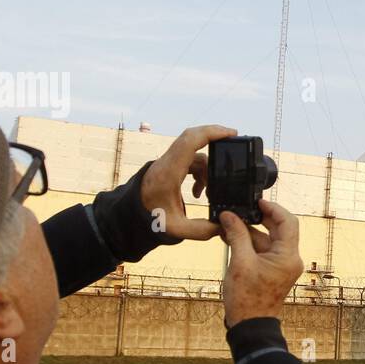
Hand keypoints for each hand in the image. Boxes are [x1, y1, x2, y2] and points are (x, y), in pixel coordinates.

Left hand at [140, 124, 237, 240]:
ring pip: (195, 154)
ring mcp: (167, 163)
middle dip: (215, 137)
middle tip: (235, 141)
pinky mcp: (169, 167)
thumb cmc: (149, 218)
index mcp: (169, 172)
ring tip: (211, 192)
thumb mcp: (175, 228)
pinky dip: (200, 173)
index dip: (212, 133)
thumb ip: (201, 230)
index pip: (190, 141)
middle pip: (193, 138)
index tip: (232, 133)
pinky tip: (199, 192)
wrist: (128, 215)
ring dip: (208, 169)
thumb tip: (223, 227)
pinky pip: (190, 161)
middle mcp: (167, 162)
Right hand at [220, 199, 303, 325]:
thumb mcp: (240, 262)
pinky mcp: (272, 271)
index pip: (288, 222)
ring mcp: (281, 265)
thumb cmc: (247, 299)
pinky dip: (249, 243)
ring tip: (227, 224)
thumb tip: (229, 215)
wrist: (250, 325)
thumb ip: (237, 235)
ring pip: (267, 239)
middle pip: (278, 229)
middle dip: (258, 219)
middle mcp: (289, 259)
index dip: (273, 208)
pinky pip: (263, 251)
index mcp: (288, 256)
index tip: (256, 201)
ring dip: (249, 232)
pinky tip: (231, 237)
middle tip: (239, 210)